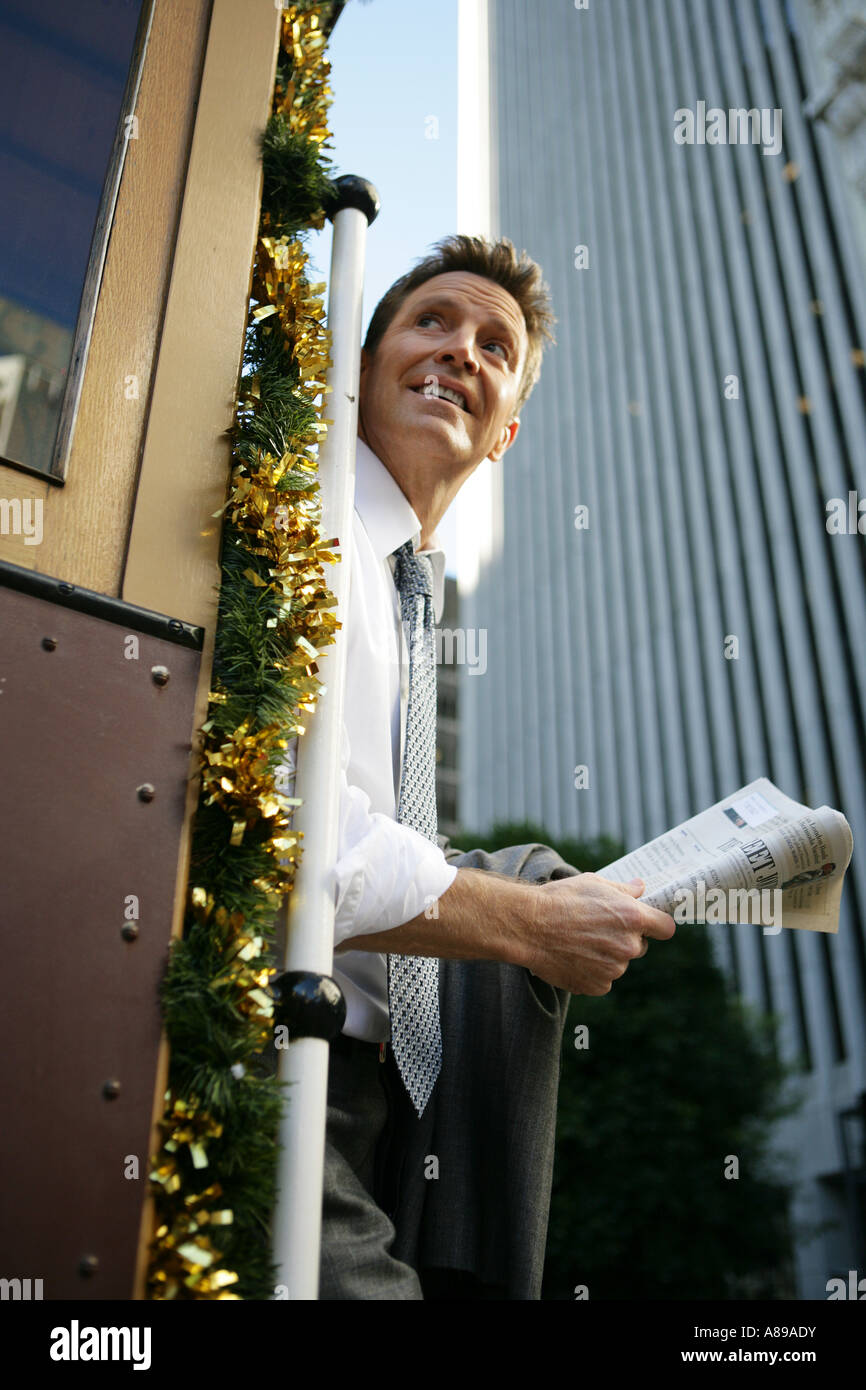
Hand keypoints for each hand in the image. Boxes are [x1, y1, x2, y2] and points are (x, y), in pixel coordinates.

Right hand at [522, 874, 675, 995]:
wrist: (529, 926)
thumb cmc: (560, 899)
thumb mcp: (594, 883)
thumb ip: (623, 889)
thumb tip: (640, 887)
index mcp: (632, 918)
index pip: (666, 928)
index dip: (657, 926)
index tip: (648, 925)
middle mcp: (628, 946)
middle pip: (639, 947)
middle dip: (625, 939)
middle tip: (598, 929)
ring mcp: (613, 969)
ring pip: (618, 963)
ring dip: (606, 956)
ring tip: (579, 942)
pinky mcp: (597, 986)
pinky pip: (603, 980)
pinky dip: (592, 972)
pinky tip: (573, 957)